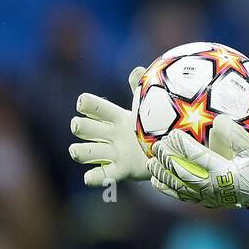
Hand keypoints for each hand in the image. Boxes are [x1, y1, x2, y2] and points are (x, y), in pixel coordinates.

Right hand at [69, 67, 149, 186]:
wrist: (173, 151)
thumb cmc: (157, 125)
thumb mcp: (149, 106)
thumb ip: (140, 89)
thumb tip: (137, 70)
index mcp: (116, 117)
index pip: (94, 107)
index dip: (86, 104)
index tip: (82, 103)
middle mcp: (109, 135)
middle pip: (83, 129)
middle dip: (78, 127)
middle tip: (78, 126)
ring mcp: (113, 153)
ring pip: (86, 152)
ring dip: (79, 152)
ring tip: (76, 151)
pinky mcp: (120, 171)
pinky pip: (102, 176)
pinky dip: (93, 178)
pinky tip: (88, 178)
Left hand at [146, 114, 248, 217]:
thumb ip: (236, 134)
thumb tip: (218, 119)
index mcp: (223, 172)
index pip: (197, 157)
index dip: (181, 145)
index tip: (171, 134)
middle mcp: (212, 187)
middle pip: (183, 173)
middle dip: (167, 159)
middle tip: (156, 146)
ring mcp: (208, 197)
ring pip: (179, 187)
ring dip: (163, 175)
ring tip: (150, 163)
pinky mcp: (206, 202)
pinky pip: (182, 196)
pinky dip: (167, 189)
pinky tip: (156, 181)